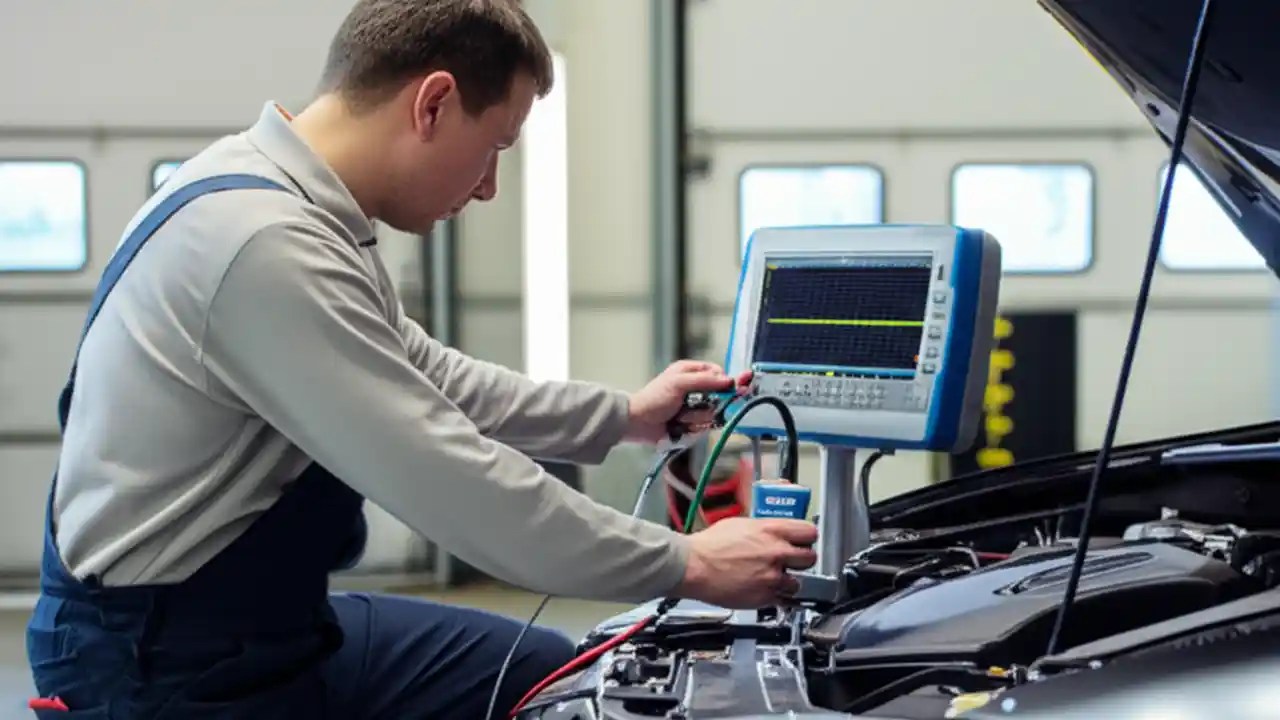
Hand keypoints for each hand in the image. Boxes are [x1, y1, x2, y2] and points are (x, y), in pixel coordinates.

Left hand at [626, 360, 751, 443]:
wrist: (638, 423)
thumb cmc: (654, 398)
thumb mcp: (678, 383)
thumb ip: (704, 380)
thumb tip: (728, 380)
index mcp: (691, 372)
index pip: (718, 374)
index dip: (726, 382)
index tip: (732, 389)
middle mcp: (695, 389)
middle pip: (720, 396)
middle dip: (709, 404)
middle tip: (694, 406)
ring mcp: (695, 407)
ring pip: (712, 414)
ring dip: (696, 417)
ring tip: (679, 417)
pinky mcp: (692, 424)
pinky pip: (703, 427)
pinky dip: (692, 427)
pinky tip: (680, 426)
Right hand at [675, 517, 818, 607]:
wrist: (693, 567)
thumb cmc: (709, 546)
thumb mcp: (740, 524)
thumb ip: (763, 529)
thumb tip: (774, 531)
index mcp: (771, 530)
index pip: (810, 532)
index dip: (807, 538)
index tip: (804, 541)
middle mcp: (776, 552)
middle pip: (810, 558)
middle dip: (802, 560)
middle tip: (792, 561)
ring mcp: (772, 576)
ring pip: (798, 582)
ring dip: (789, 581)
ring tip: (773, 578)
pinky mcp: (765, 597)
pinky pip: (782, 599)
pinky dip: (776, 596)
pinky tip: (763, 589)